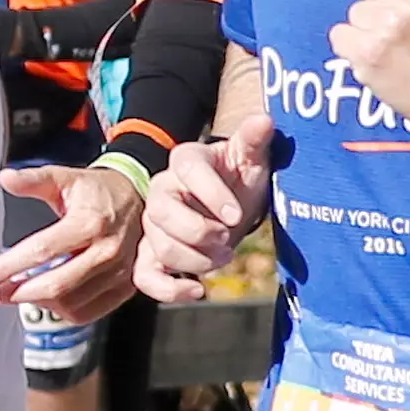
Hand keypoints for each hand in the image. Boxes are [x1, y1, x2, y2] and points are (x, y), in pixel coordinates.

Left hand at [0, 165, 143, 322]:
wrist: (141, 201)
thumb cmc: (101, 192)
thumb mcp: (66, 178)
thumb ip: (34, 179)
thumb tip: (7, 178)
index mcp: (90, 223)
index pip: (42, 251)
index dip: (8, 267)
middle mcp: (107, 251)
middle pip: (55, 286)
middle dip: (16, 293)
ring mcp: (118, 273)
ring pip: (69, 303)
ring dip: (38, 303)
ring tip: (19, 293)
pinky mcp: (125, 288)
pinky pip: (88, 312)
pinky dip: (62, 312)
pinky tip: (48, 301)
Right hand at [135, 119, 273, 303]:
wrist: (231, 204)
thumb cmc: (240, 177)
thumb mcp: (252, 157)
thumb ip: (255, 140)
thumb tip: (264, 120)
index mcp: (186, 160)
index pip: (187, 169)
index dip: (211, 193)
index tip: (236, 216)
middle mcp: (162, 190)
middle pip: (162, 213)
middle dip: (199, 233)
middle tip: (228, 240)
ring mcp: (154, 223)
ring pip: (158, 245)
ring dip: (194, 260)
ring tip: (223, 257)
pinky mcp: (152, 253)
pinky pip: (145, 276)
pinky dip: (168, 289)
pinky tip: (197, 290)